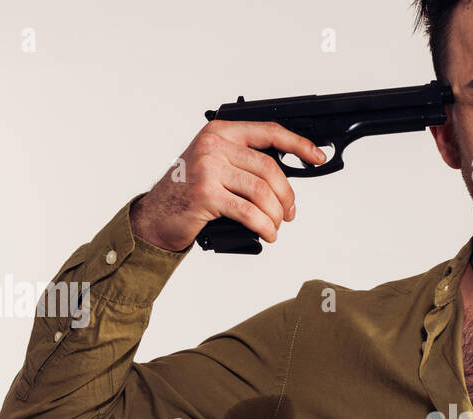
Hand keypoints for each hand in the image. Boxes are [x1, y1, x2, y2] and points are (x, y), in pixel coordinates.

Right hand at [131, 121, 327, 251]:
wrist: (155, 216)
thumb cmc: (187, 193)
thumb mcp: (213, 166)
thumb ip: (242, 164)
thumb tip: (284, 180)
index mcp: (219, 132)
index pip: (268, 131)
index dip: (297, 144)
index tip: (317, 157)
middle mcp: (214, 146)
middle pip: (269, 168)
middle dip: (286, 195)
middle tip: (289, 212)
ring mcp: (208, 169)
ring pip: (262, 191)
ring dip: (275, 214)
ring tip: (275, 226)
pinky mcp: (206, 195)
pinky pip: (249, 212)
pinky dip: (264, 226)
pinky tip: (268, 234)